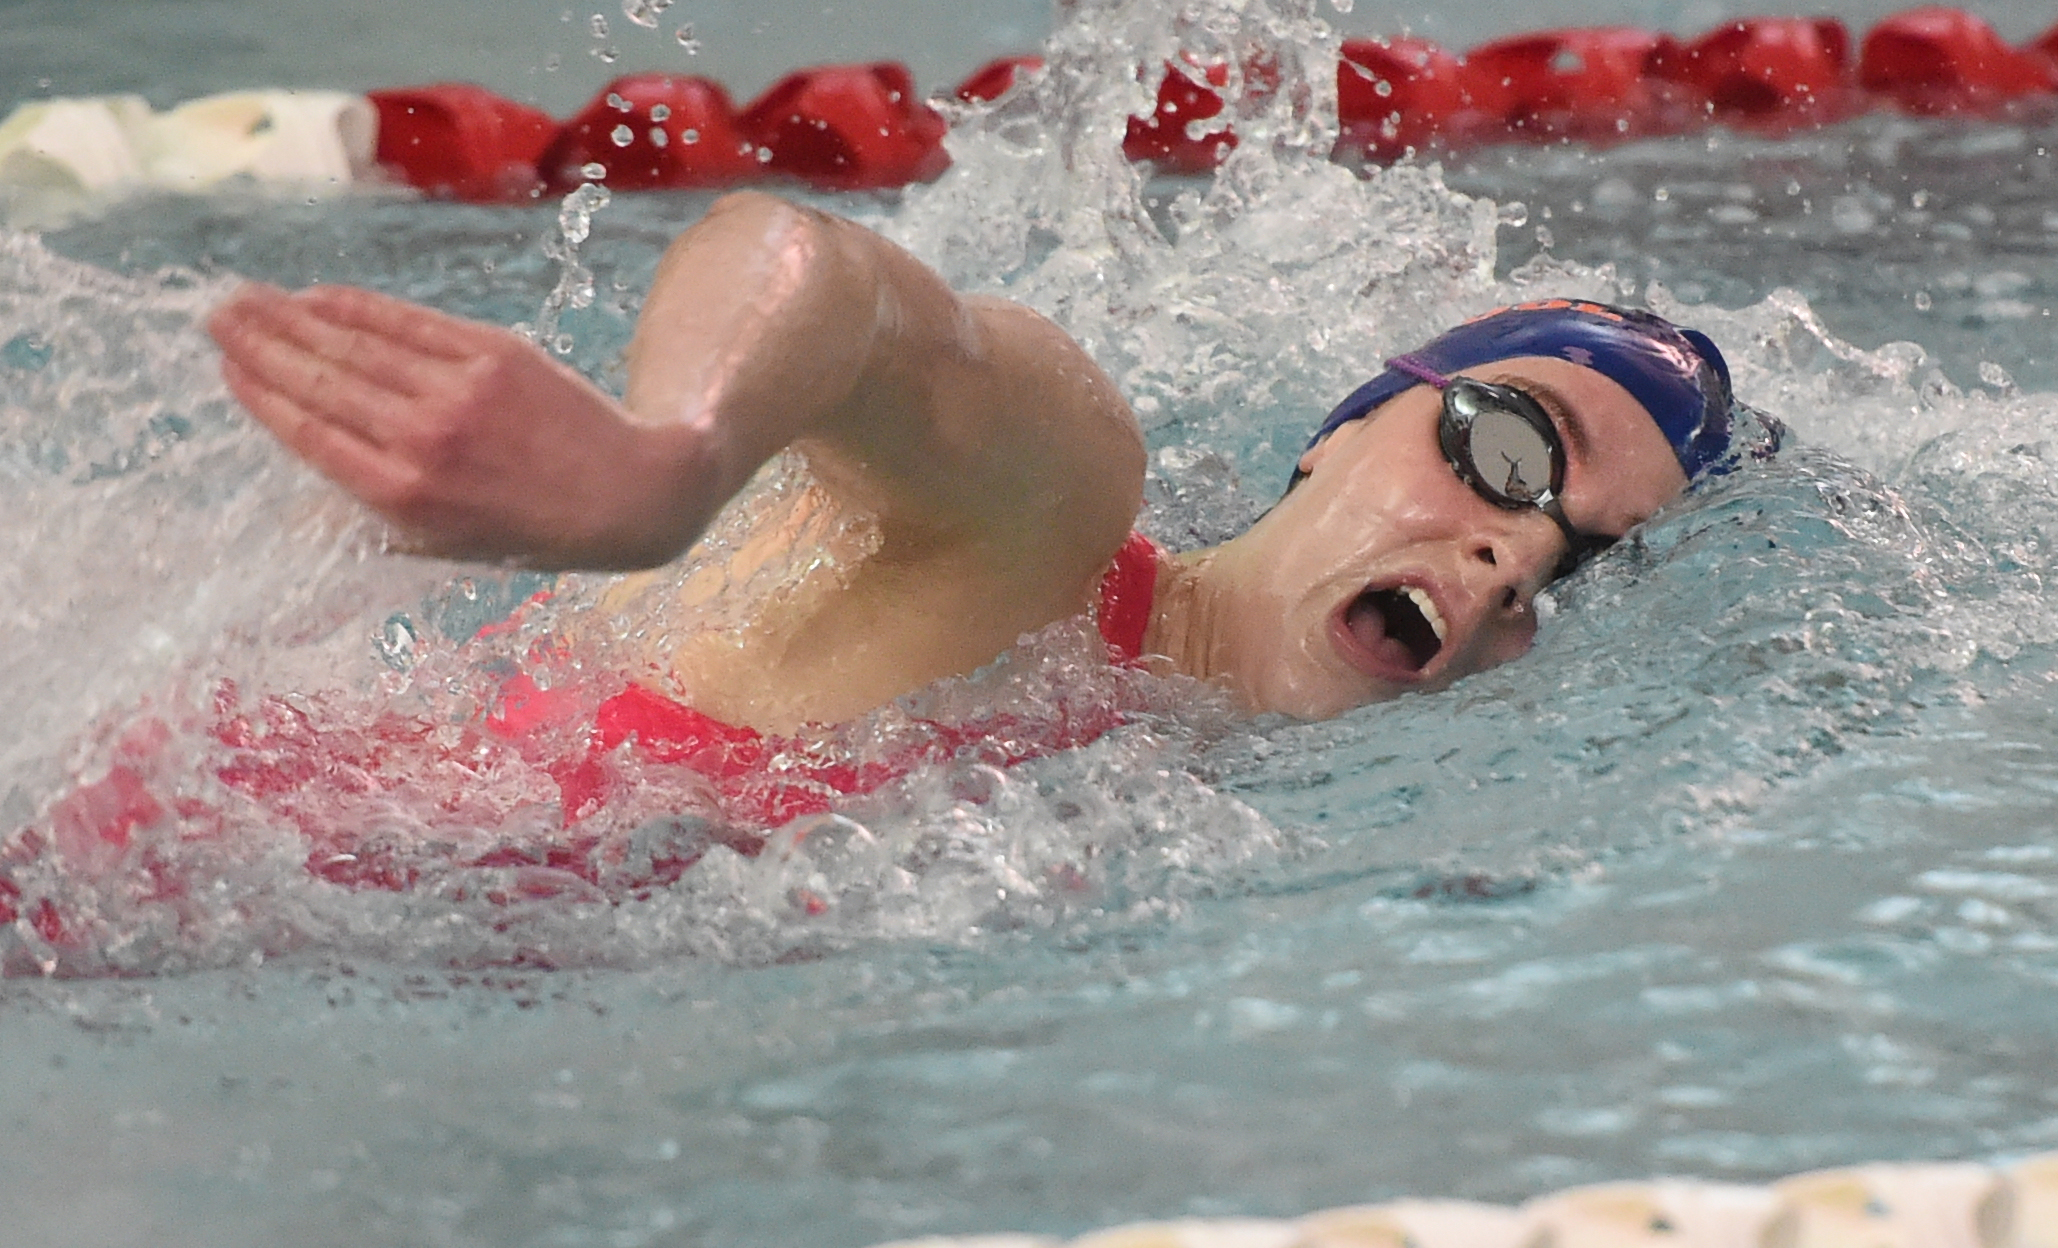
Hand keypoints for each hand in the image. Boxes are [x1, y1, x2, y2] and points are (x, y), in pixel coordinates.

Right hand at [208, 283, 718, 569]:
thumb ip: (372, 517)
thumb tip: (298, 502)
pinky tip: (320, 296)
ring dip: (292, 318)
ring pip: (356, 346)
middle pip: (321, 381)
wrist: (628, 495)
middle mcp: (424, 440)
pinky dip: (358, 308)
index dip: (263, 396)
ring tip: (247, 299)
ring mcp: (458, 391)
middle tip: (217, 317)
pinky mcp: (492, 354)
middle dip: (261, 345)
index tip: (227, 370)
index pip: (310, 434)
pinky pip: (408, 323)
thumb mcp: (445, 546)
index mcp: (404, 497)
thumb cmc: (529, 528)